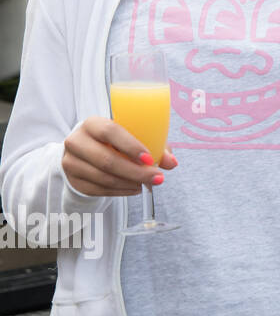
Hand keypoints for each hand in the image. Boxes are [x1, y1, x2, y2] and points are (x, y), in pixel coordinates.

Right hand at [62, 116, 178, 196]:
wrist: (84, 152)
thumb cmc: (115, 141)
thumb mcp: (132, 136)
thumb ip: (154, 145)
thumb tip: (171, 163)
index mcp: (92, 123)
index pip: (110, 132)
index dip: (131, 146)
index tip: (150, 159)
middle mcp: (76, 141)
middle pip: (107, 160)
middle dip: (136, 172)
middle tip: (158, 178)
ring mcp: (70, 162)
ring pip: (103, 177)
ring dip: (130, 183)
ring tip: (147, 183)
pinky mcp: (72, 180)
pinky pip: (98, 190)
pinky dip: (120, 192)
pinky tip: (134, 189)